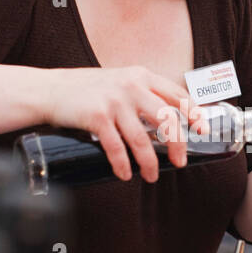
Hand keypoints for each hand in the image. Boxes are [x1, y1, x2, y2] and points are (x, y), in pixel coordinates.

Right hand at [40, 66, 200, 182]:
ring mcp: (114, 102)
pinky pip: (117, 147)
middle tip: (180, 162)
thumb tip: (167, 118)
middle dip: (177, 144)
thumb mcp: (120, 81)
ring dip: (149, 163)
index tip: (202, 130)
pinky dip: (123, 165)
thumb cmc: (86, 89)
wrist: (49, 90)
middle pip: (166, 120)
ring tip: (151, 176)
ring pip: (142, 139)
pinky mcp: (97, 117)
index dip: (194, 114)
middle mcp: (131, 86)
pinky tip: (125, 174)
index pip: (177, 95)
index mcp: (141, 76)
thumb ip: (142, 93)